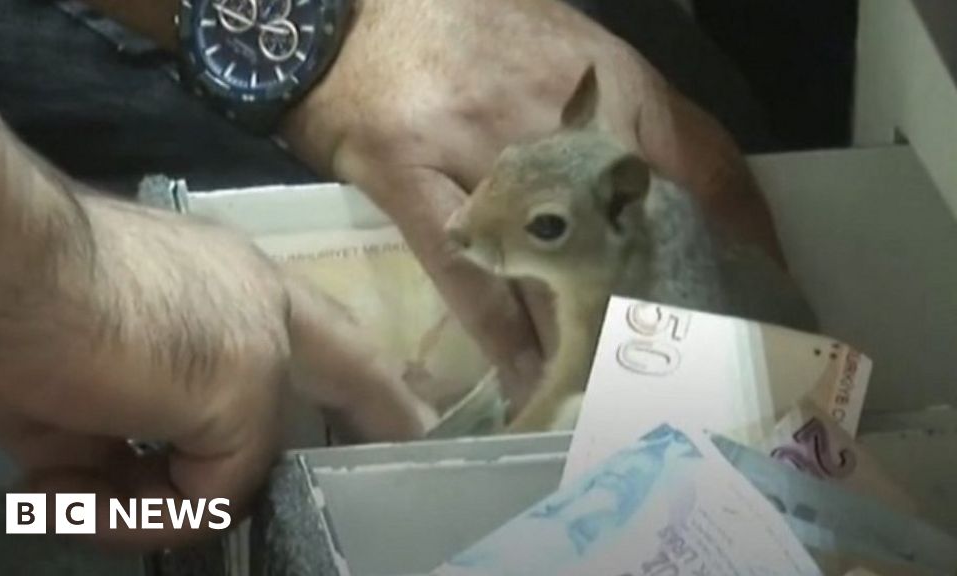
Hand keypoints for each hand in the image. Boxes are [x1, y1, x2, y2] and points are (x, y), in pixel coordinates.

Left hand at [0, 194, 434, 546]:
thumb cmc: (146, 320)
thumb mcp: (240, 387)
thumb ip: (250, 456)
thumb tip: (209, 499)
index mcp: (276, 317)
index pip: (357, 368)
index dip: (396, 409)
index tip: (425, 446)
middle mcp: (222, 349)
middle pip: (262, 436)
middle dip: (259, 483)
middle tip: (277, 518)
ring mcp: (147, 386)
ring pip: (182, 473)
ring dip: (157, 502)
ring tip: (114, 503)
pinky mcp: (80, 417)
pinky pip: (111, 486)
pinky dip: (94, 503)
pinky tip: (62, 489)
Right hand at [279, 0, 784, 409]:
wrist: (350, 15)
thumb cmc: (468, 31)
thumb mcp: (572, 49)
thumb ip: (633, 111)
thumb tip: (686, 188)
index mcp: (603, 83)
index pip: (694, 169)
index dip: (732, 237)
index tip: (752, 294)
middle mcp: (551, 121)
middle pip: (627, 232)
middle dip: (660, 302)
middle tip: (686, 363)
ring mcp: (478, 153)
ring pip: (550, 266)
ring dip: (586, 333)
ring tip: (614, 389)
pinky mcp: (411, 181)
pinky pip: (465, 274)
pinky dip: (501, 336)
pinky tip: (527, 378)